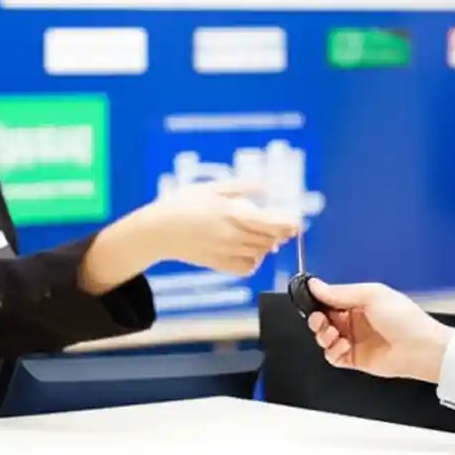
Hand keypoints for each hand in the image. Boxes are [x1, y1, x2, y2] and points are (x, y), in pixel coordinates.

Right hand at [144, 180, 298, 275]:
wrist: (158, 230)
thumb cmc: (183, 204)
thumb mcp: (213, 187)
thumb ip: (241, 187)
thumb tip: (266, 188)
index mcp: (233, 213)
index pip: (273, 224)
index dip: (289, 225)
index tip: (296, 223)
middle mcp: (233, 236)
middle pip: (271, 239)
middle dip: (281, 233)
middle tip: (284, 227)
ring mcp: (227, 252)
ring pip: (261, 253)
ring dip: (268, 245)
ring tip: (265, 235)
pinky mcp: (219, 264)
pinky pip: (247, 267)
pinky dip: (254, 261)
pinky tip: (250, 251)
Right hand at [305, 279, 453, 382]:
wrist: (421, 348)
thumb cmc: (405, 319)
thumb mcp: (371, 295)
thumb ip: (340, 292)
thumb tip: (315, 285)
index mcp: (359, 301)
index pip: (329, 299)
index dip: (317, 301)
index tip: (309, 300)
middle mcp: (355, 320)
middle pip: (323, 319)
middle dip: (317, 319)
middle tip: (320, 320)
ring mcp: (355, 340)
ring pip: (324, 338)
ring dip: (323, 335)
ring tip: (334, 334)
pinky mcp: (355, 359)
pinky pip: (333, 356)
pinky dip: (333, 351)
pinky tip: (343, 346)